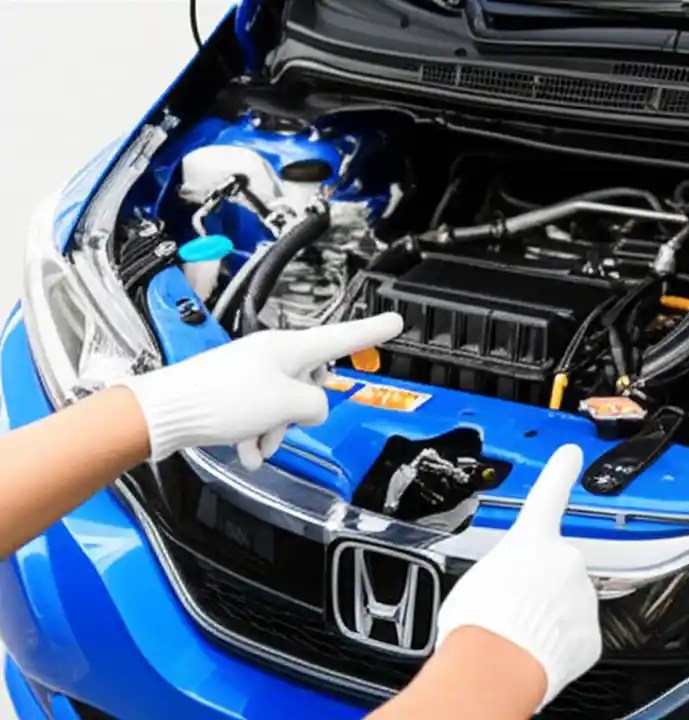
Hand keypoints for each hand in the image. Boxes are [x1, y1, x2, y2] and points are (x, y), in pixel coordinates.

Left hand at [121, 313, 402, 468]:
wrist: (166, 413)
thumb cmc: (221, 400)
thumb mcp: (287, 404)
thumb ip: (316, 404)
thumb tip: (314, 408)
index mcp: (288, 347)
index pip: (341, 337)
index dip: (371, 332)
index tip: (396, 323)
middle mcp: (271, 355)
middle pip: (311, 381)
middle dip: (303, 411)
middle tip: (285, 424)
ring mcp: (251, 372)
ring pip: (285, 404)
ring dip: (276, 430)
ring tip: (257, 444)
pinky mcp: (233, 392)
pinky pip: (261, 414)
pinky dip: (257, 434)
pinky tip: (245, 450)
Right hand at [434, 444, 602, 709]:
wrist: (497, 667)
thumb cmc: (476, 625)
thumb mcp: (476, 582)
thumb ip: (501, 574)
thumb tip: (504, 589)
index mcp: (530, 541)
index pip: (549, 494)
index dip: (561, 471)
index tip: (573, 453)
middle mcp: (564, 560)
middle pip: (554, 571)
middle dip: (539, 589)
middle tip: (512, 613)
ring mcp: (582, 596)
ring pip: (567, 605)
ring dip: (548, 618)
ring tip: (519, 638)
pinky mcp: (592, 634)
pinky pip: (575, 637)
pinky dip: (561, 646)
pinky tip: (538, 655)